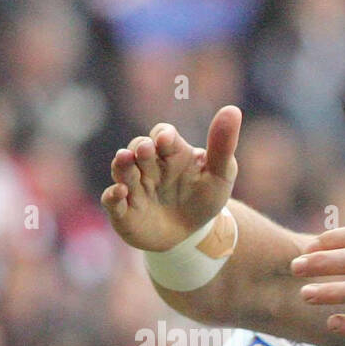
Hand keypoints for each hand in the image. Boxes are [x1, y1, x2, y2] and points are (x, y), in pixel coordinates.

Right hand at [101, 106, 241, 251]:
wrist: (194, 236)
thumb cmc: (204, 199)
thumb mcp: (220, 174)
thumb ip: (223, 145)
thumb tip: (233, 109)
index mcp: (171, 153)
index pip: (163, 135)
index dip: (163, 136)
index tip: (167, 139)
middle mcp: (148, 166)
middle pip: (138, 149)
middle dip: (140, 148)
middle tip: (145, 149)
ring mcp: (134, 187)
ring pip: (122, 170)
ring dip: (122, 164)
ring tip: (125, 158)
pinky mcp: (124, 210)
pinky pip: (111, 200)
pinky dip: (113, 196)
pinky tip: (120, 192)